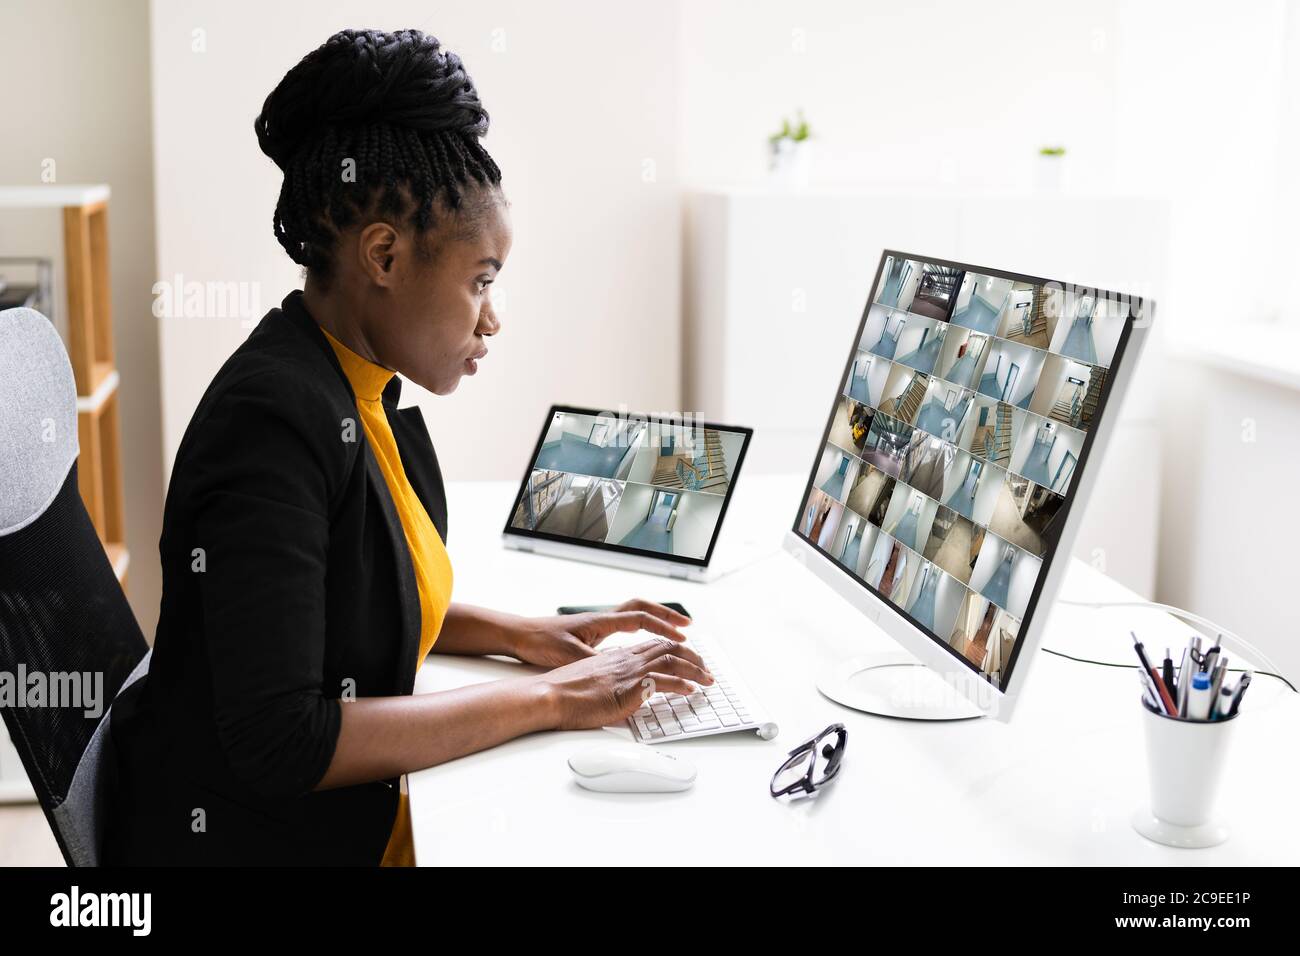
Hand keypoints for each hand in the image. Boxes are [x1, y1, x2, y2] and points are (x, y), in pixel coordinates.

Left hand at [508, 599, 691, 668]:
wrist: (519, 635)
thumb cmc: (541, 641)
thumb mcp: (570, 654)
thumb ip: (596, 662)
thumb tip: (620, 670)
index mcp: (601, 621)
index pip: (642, 618)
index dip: (664, 627)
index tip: (683, 638)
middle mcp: (602, 619)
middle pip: (643, 609)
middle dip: (667, 616)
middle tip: (687, 626)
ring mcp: (597, 625)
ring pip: (634, 616)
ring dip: (655, 622)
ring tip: (673, 633)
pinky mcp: (591, 634)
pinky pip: (623, 628)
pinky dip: (640, 632)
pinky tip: (644, 646)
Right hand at [534, 636, 713, 729]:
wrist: (549, 695)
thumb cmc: (561, 691)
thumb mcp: (589, 680)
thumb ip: (606, 680)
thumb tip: (616, 690)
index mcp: (616, 656)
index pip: (652, 645)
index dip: (673, 648)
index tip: (687, 654)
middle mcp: (625, 659)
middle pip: (667, 647)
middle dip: (692, 655)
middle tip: (705, 668)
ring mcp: (628, 671)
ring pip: (672, 660)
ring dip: (695, 669)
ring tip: (708, 678)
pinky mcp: (629, 688)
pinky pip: (664, 681)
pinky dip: (682, 684)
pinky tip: (692, 690)